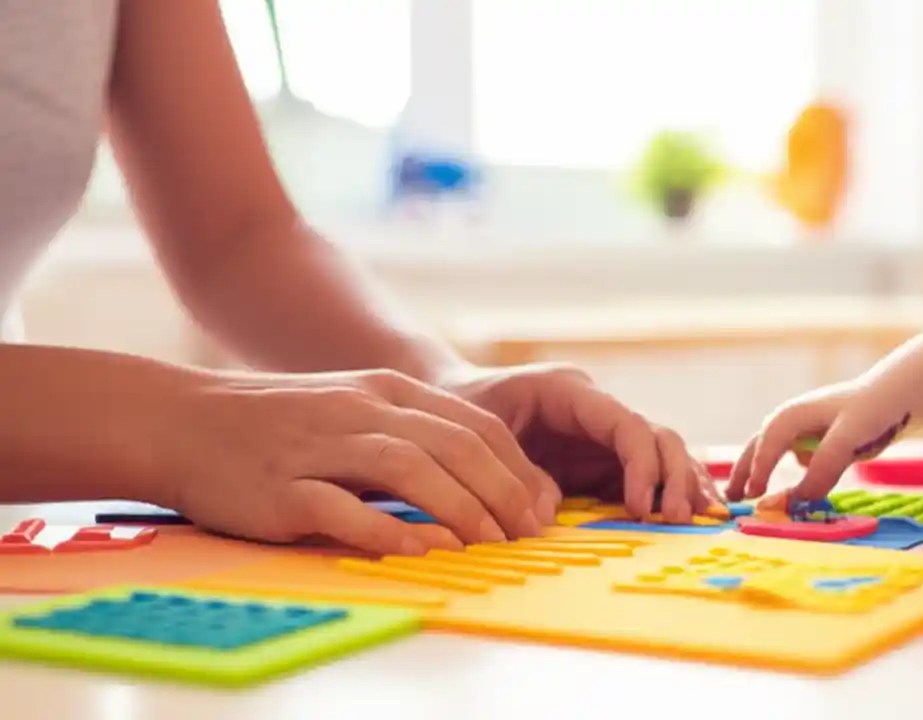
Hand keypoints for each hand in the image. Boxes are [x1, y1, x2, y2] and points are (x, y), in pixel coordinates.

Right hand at [165, 368, 553, 554]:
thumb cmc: (278, 423)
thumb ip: (410, 434)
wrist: (182, 421)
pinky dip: (388, 530)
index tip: (541, 508)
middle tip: (528, 533)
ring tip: (490, 543)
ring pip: (408, 469)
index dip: (516, 468)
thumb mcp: (352, 407)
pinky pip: (344, 508)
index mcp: (386, 391)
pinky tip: (421, 551)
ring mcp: (320, 446)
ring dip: (459, 508)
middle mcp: (360, 411)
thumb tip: (479, 479)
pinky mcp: (283, 488)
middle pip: (452, 445)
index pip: (473, 425)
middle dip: (501, 490)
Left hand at [439, 363, 717, 522]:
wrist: (446, 401)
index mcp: (569, 390)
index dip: (641, 464)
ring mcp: (602, 434)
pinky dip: (667, 491)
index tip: (641, 508)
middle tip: (675, 520)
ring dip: (681, 484)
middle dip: (672, 476)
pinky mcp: (601, 460)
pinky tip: (688, 515)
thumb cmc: (461, 409)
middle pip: (655, 435)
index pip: (625, 423)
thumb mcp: (479, 435)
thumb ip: (515, 472)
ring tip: (698, 519)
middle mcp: (596, 409)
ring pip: (660, 452)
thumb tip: (547, 516)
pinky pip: (645, 473)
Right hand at [727, 380, 909, 502]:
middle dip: (743, 471)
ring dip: (756, 473)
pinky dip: (782, 474)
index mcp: (793, 415)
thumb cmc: (871, 411)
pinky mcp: (815, 440)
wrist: (896, 396)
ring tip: (746, 496)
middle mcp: (791, 421)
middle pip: (757, 447)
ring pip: (771, 453)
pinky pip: (791, 459)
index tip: (753, 494)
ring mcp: (802, 430)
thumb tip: (800, 498)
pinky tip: (784, 491)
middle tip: (730, 498)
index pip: (767, 444)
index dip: (759, 469)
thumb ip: (824, 467)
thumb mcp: (848, 440)